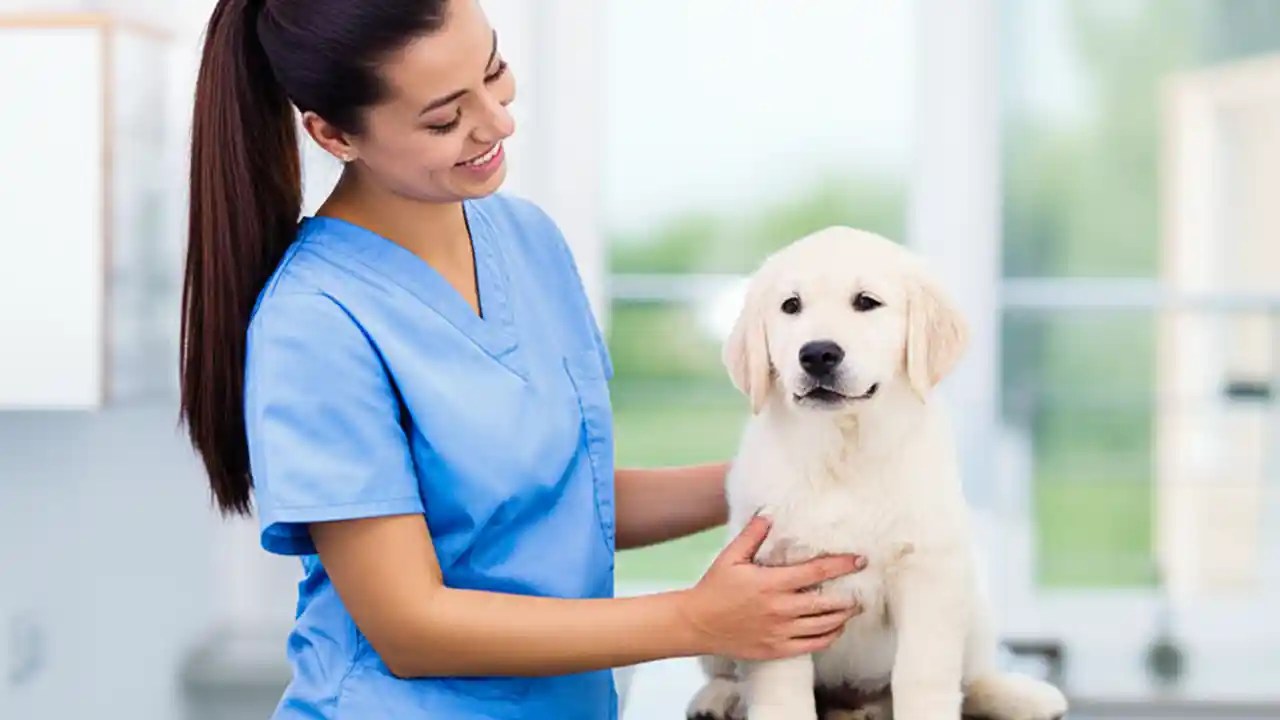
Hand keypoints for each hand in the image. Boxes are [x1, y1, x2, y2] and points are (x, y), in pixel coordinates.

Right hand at [677, 515, 864, 660]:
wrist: (696, 624)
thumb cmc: (714, 588)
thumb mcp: (730, 557)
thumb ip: (752, 535)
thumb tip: (770, 513)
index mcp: (771, 583)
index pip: (817, 572)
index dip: (842, 565)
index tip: (860, 560)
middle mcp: (780, 609)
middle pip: (828, 604)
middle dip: (850, 597)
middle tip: (862, 592)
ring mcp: (780, 632)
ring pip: (824, 626)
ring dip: (843, 617)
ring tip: (852, 609)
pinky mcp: (777, 649)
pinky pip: (813, 645)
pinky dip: (830, 637)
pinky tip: (835, 629)